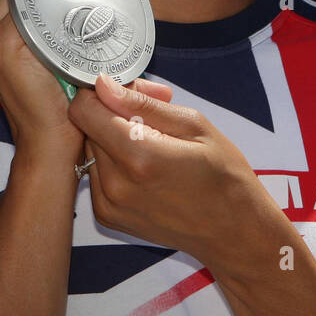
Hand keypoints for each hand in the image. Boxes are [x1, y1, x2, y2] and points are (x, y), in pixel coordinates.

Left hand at [68, 75, 269, 265]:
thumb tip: (103, 85)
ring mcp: (109, 203)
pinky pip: (96, 174)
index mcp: (139, 155)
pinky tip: (144, 166)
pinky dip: (113, 163)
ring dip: (111, 138)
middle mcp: (116, 183)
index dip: (99, 93)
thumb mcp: (193, 125)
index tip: (122, 92)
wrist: (232, 230)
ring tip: (151, 142)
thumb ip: (141, 104)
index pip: (84, 110)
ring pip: (90, 149)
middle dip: (112, 113)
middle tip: (150, 116)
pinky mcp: (108, 215)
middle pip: (87, 128)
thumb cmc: (223, 176)